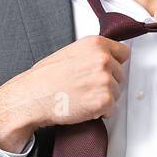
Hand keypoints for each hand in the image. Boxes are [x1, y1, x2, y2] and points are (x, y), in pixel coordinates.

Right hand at [0, 35, 129, 151]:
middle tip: (86, 86)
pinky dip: (100, 112)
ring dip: (103, 97)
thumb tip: (104, 59)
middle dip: (107, 82)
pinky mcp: (104, 100)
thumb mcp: (69, 53)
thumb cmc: (44, 79)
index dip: (114, 63)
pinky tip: (84, 106)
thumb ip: (91, 54)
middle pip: (120, 74)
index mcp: (95, 44)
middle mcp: (102, 59)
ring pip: (117, 92)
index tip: (108, 69)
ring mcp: (105, 80)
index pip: (123, 52)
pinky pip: (112, 109)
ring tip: (82, 96)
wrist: (33, 98)